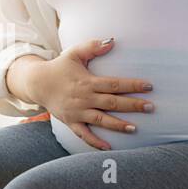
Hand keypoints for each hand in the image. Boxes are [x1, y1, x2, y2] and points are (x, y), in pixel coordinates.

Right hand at [29, 38, 153, 150]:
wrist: (37, 83)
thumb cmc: (59, 67)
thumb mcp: (74, 53)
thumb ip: (92, 46)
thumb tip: (112, 41)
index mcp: (87, 81)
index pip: (114, 84)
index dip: (132, 85)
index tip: (149, 86)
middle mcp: (84, 98)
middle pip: (112, 102)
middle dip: (132, 105)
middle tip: (150, 107)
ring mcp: (77, 112)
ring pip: (101, 120)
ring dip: (118, 125)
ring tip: (134, 128)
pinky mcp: (71, 122)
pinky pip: (83, 134)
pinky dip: (95, 142)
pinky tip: (108, 147)